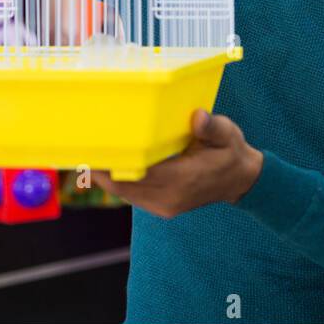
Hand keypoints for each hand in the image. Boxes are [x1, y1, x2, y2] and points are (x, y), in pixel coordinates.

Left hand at [92, 110, 263, 218]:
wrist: (241, 181)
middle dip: (101, 170)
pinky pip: (132, 195)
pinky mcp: (161, 206)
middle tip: (82, 149)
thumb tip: (197, 117)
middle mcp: (170, 197)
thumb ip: (212, 127)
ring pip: (124, 193)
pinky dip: (119, 180)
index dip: (113, 166)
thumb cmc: (231, 153)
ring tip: (91, 154)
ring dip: (107, 176)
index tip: (94, 152)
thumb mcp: (228, 135)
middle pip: (123, 187)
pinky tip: (110, 164)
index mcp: (184, 179)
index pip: (139, 175)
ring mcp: (164, 205)